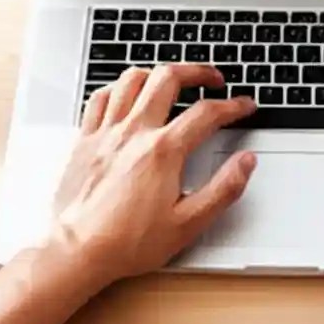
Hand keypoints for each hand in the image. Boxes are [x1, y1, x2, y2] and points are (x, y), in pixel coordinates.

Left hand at [54, 64, 258, 282]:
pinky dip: (116, 89)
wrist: (77, 252)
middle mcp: (134, 132)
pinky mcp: (84, 140)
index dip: (233, 106)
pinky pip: (99, 98)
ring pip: (131, 79)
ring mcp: (106, 133)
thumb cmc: (128, 242)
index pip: (207, 113)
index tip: (244, 106)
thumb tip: (245, 163)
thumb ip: (223, 189)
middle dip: (197, 71)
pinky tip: (125, 95)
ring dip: (157, 73)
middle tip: (212, 78)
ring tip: (171, 80)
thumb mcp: (189, 224)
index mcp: (163, 151)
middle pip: (168, 78)